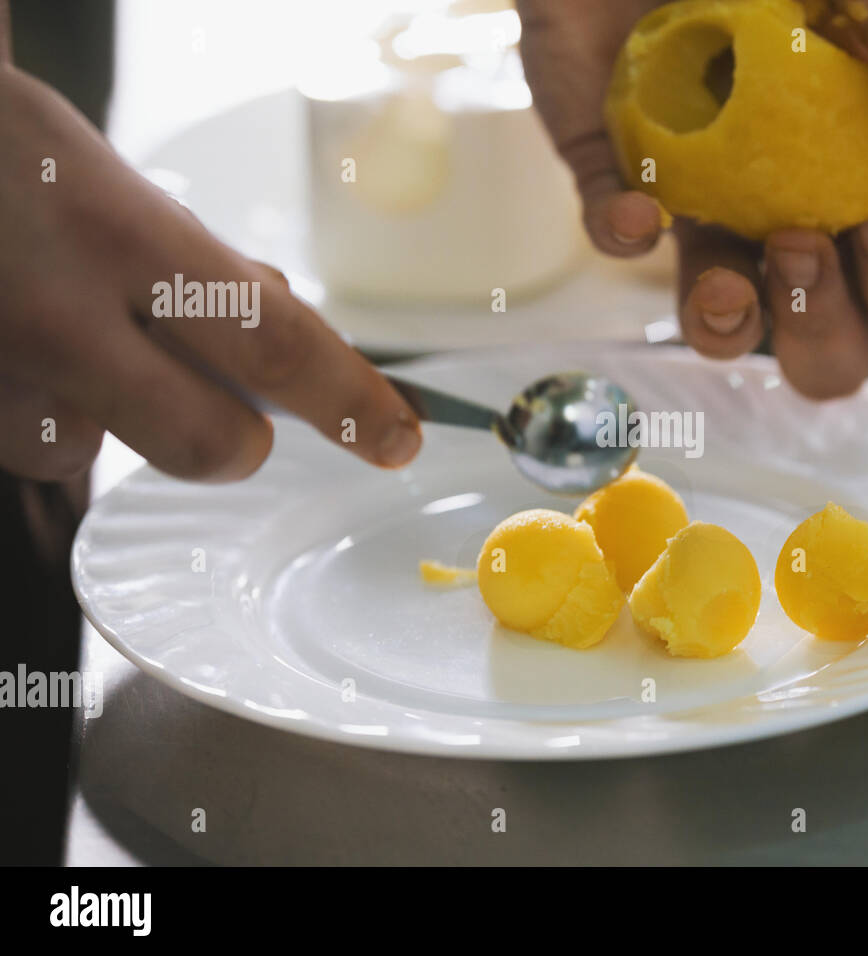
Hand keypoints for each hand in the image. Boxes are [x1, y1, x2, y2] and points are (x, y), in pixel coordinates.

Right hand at [0, 61, 422, 481]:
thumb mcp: (112, 184)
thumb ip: (198, 270)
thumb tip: (281, 339)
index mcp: (116, 235)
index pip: (275, 341)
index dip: (352, 400)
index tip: (400, 439)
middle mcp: (54, 319)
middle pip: (210, 445)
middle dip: (240, 440)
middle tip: (234, 406)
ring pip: (108, 450)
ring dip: (115, 409)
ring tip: (61, 321)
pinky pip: (40, 444)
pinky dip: (52, 409)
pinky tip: (18, 342)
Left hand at [518, 0, 867, 397]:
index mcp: (866, 181)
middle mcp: (790, 216)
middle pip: (829, 341)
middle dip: (821, 329)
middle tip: (795, 244)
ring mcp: (704, 210)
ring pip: (723, 324)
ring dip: (728, 327)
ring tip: (725, 286)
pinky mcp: (620, 182)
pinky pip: (619, 241)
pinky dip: (625, 236)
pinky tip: (638, 208)